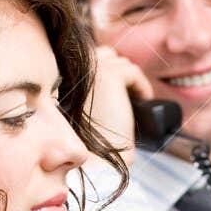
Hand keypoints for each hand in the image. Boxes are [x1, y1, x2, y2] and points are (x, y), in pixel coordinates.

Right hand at [87, 45, 153, 164]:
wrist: (95, 156)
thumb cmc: (88, 138)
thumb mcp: (84, 104)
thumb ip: (90, 85)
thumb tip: (109, 66)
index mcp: (64, 71)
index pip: (91, 56)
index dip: (108, 70)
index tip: (120, 89)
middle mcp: (75, 65)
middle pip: (107, 54)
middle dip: (120, 71)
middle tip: (130, 92)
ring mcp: (92, 67)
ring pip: (123, 64)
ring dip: (132, 81)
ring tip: (137, 99)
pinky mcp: (110, 76)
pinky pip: (134, 73)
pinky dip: (143, 86)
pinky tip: (145, 100)